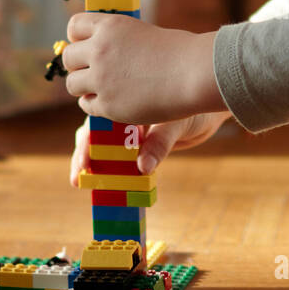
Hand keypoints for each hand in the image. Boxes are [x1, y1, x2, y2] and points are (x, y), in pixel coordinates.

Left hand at [61, 12, 224, 123]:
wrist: (193, 74)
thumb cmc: (177, 52)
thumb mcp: (140, 32)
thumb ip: (116, 40)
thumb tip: (95, 46)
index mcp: (109, 26)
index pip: (74, 27)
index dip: (77, 38)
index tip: (86, 46)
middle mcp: (99, 49)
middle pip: (68, 58)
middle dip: (78, 65)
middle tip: (92, 72)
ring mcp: (101, 78)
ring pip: (72, 84)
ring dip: (84, 87)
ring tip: (100, 89)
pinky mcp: (108, 104)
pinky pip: (87, 106)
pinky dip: (96, 105)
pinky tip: (110, 102)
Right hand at [69, 110, 232, 184]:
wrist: (210, 110)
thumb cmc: (193, 104)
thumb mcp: (176, 121)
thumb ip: (160, 142)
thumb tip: (144, 168)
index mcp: (126, 101)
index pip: (98, 120)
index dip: (87, 141)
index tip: (84, 161)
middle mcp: (123, 117)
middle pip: (95, 136)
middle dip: (84, 157)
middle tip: (79, 178)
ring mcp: (131, 134)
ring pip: (106, 150)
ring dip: (97, 167)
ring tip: (86, 184)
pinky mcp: (143, 148)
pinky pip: (125, 162)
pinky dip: (117, 174)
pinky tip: (111, 188)